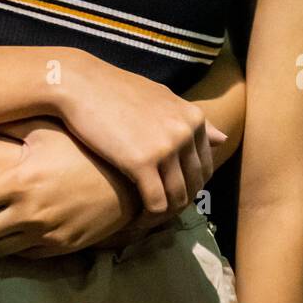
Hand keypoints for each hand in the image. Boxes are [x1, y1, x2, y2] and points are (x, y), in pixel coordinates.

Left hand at [0, 117, 142, 257]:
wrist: (127, 180)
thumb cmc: (83, 149)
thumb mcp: (46, 131)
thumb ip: (11, 125)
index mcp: (19, 183)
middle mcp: (28, 214)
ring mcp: (45, 235)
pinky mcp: (60, 249)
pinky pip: (23, 257)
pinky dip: (12, 246)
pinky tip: (12, 230)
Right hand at [49, 51, 227, 215]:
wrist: (79, 84)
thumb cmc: (115, 90)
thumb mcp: (161, 98)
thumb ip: (191, 120)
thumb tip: (223, 138)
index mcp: (193, 117)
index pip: (205, 166)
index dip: (189, 185)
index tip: (169, 192)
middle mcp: (185, 132)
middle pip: (194, 185)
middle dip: (178, 202)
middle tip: (157, 210)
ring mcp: (166, 147)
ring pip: (177, 198)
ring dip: (164, 214)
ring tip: (146, 217)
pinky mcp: (141, 163)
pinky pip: (156, 204)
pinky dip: (147, 218)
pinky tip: (134, 219)